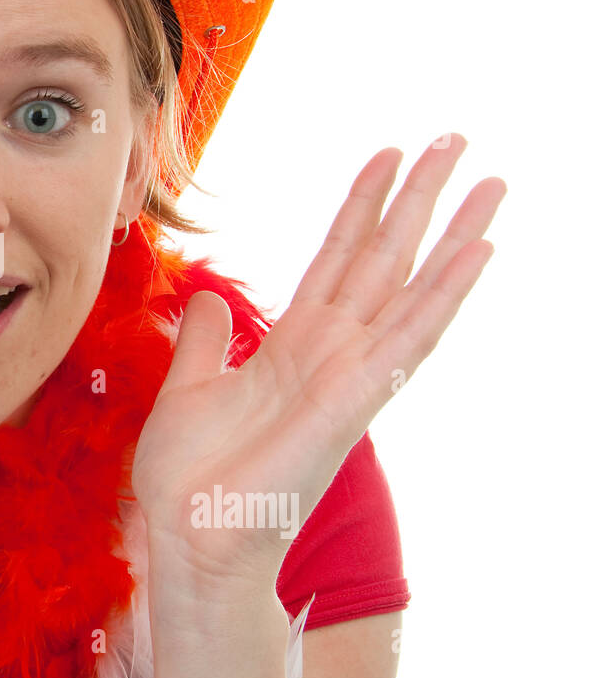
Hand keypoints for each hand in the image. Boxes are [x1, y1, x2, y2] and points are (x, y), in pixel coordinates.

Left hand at [131, 135, 505, 585]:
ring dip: (451, 235)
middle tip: (454, 140)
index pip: (334, 261)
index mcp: (290, 347)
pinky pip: (405, 339)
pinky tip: (476, 253)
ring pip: (409, 289)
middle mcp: (329, 354)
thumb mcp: (187, 389)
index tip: (385, 156)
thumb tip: (205, 297)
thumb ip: (204, 341)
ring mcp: (347, 377)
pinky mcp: (351, 403)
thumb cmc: (191, 477)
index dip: (359, 209)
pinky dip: (441, 295)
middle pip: (382, 261)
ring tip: (488, 182)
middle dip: (417, 202)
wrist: (189, 537)